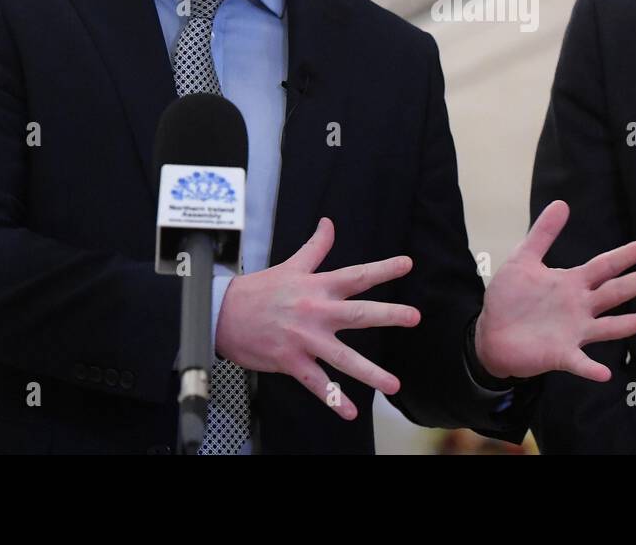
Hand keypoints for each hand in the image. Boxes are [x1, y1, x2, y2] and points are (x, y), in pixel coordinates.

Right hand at [215, 217, 420, 419]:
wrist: (222, 314)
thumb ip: (316, 247)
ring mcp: (304, 339)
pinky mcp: (291, 361)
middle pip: (358, 313)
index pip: (356, 275)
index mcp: (317, 287)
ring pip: (342, 357)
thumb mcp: (290, 265)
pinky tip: (349, 411)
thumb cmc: (258, 290)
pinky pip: (317, 384)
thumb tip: (329, 223)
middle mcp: (316, 312)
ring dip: (370, 373)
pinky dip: (333, 399)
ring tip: (392, 384)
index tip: (407, 264)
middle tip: (413, 317)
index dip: (382, 269)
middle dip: (388, 315)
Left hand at [474, 200, 635, 380]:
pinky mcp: (562, 354)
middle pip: (613, 293)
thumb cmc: (510, 298)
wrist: (491, 333)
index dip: (625, 256)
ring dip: (630, 324)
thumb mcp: (523, 260)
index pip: (604, 266)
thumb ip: (542, 234)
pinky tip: (604, 373)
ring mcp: (574, 331)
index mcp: (572, 282)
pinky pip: (580, 362)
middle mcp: (580, 306)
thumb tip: (562, 203)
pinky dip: (592, 368)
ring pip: (608, 328)